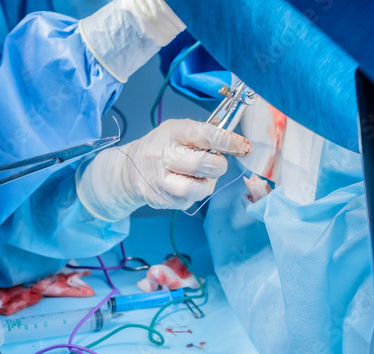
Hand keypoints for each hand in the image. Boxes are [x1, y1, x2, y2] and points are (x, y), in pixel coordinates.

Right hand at [76, 119, 251, 220]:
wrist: (130, 169)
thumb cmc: (162, 147)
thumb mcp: (179, 131)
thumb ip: (205, 134)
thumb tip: (237, 144)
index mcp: (172, 132)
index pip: (204, 134)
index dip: (228, 141)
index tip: (243, 146)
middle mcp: (163, 155)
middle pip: (202, 164)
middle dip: (218, 166)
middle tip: (218, 164)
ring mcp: (160, 180)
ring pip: (196, 189)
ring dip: (206, 184)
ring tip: (200, 177)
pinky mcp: (161, 199)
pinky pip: (189, 201)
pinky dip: (195, 194)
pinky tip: (186, 184)